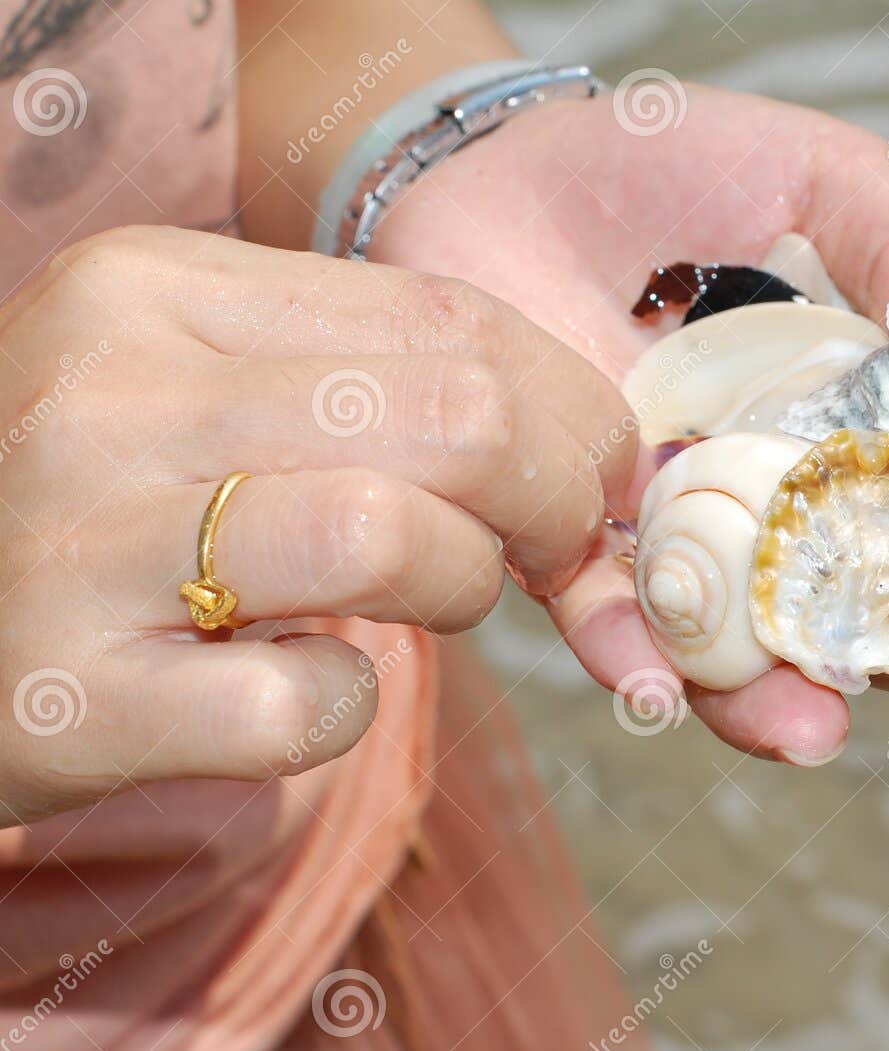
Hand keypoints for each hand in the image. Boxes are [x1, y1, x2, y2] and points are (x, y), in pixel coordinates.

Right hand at [0, 225, 633, 824]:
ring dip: (464, 589)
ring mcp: (77, 543)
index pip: (450, 319)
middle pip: (456, 421)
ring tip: (426, 605)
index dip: (573, 412)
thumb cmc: (97, 517)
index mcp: (156, 289)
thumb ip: (388, 402)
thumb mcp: (210, 402)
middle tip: (551, 555)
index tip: (599, 480)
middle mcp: (107, 392)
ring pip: (391, 538)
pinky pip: (304, 705)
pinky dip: (348, 708)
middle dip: (558, 502)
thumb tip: (606, 471)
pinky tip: (301, 689)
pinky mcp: (68, 697)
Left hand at [368, 84, 888, 764]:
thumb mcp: (816, 176)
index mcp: (856, 417)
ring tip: (822, 731)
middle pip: (861, 594)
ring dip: (785, 698)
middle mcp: (779, 493)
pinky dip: (636, 664)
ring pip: (743, 640)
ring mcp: (681, 527)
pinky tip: (664, 692)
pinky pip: (607, 619)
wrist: (503, 165)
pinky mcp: (571, 539)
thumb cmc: (670, 168)